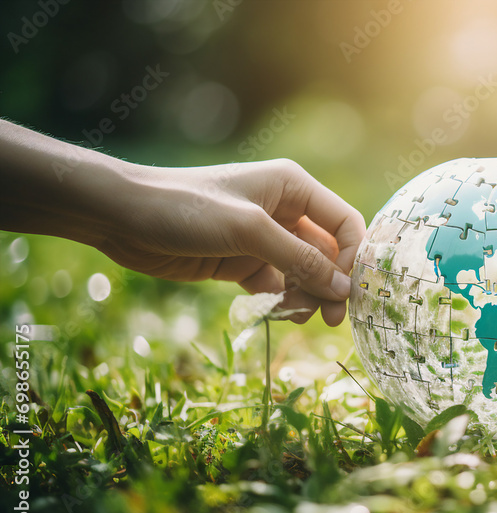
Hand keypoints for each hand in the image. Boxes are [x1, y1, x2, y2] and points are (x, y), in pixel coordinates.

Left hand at [103, 159, 366, 326]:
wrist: (122, 217)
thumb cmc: (185, 208)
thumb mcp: (248, 231)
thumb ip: (299, 259)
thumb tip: (344, 289)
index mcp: (292, 187)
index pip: (343, 223)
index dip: (353, 257)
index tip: (350, 292)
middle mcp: (284, 210)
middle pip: (327, 253)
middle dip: (331, 285)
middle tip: (333, 319)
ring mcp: (263, 238)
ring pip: (304, 274)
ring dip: (307, 297)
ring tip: (294, 316)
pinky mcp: (243, 262)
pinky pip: (277, 286)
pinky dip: (281, 303)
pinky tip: (274, 314)